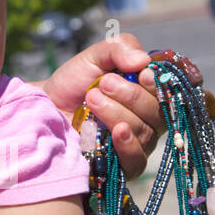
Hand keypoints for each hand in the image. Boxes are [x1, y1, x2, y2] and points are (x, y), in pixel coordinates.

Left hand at [34, 34, 162, 178]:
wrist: (47, 107)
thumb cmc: (75, 82)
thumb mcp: (95, 57)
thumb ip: (119, 48)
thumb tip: (143, 60)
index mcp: (148, 93)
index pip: (167, 92)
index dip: (158, 85)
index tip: (141, 74)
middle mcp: (148, 119)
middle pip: (157, 113)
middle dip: (131, 96)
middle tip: (102, 84)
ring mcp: (136, 144)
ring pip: (144, 133)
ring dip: (118, 113)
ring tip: (92, 99)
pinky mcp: (121, 166)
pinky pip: (136, 161)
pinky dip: (128, 145)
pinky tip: (116, 131)